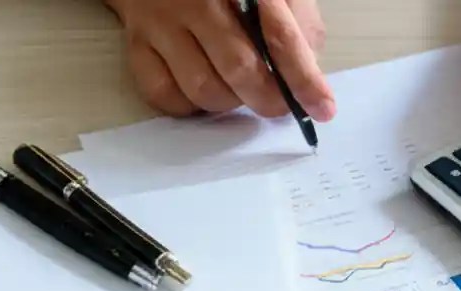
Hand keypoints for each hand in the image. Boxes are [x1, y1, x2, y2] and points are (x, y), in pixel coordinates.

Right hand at [104, 0, 334, 120]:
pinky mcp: (138, 43)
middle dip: (267, 100)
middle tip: (278, 107)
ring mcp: (163, 22)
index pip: (280, 36)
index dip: (304, 79)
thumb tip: (308, 77)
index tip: (322, 108)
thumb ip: (297, 24)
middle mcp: (199, 0)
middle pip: (239, 69)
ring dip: (229, 103)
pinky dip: (189, 106)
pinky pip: (163, 94)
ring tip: (238, 90)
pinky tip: (202, 90)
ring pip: (202, 88)